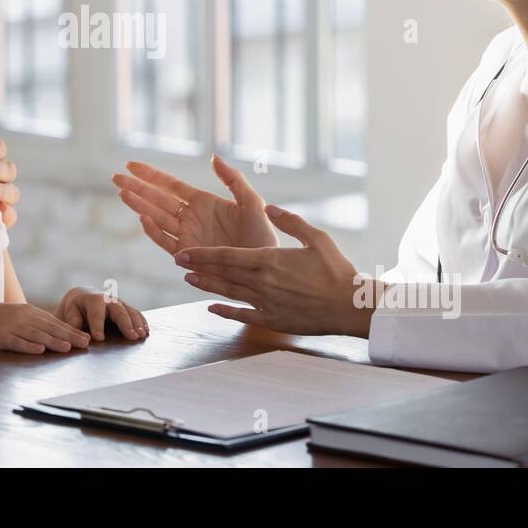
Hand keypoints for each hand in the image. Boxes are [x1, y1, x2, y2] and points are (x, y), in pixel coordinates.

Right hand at [0, 302, 91, 354]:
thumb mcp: (16, 317)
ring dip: (53, 341)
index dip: (72, 329)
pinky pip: (16, 342)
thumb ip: (33, 323)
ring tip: (68, 348)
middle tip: (86, 343)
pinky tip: (39, 351)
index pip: (54, 322)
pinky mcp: (0, 337)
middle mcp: (22, 317)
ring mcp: (11, 326)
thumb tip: (52, 333)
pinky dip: (28, 346)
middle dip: (70, 336)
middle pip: (50, 328)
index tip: (87, 337)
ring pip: (37, 335)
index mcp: (28, 311)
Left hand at [55, 287, 148, 341]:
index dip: (97, 325)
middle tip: (132, 336)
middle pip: (118, 310)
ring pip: (130, 311)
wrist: (83, 297)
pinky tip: (146, 331)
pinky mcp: (125, 308)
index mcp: (92, 300)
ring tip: (142, 335)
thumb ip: (73, 323)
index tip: (99, 338)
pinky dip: (142, 322)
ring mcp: (119, 303)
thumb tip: (79, 336)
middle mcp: (108, 299)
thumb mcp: (70, 314)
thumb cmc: (75, 309)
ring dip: (137, 324)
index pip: (96, 313)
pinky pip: (135, 314)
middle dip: (125, 323)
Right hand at [112, 154, 277, 253]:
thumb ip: (233, 179)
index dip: (151, 175)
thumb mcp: (252, 202)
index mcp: (202, 202)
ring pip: (156, 218)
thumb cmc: (263, 234)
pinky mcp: (188, 255)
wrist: (265, 267)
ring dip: (139, 205)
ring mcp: (187, 236)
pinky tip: (144, 218)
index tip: (131, 165)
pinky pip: (167, 242)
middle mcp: (190, 218)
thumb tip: (213, 157)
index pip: (170, 185)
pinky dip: (155, 231)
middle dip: (136, 188)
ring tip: (122, 192)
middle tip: (116, 177)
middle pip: (157, 200)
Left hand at [177, 204, 379, 337]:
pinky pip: (243, 316)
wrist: (350, 306)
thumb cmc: (337, 270)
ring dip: (206, 287)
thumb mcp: (316, 238)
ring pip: (228, 293)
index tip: (183, 253)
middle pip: (222, 274)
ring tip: (188, 280)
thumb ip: (290, 220)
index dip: (202, 255)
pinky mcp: (273, 320)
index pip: (226, 257)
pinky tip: (211, 308)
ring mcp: (266, 304)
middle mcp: (262, 283)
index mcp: (269, 260)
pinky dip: (225, 312)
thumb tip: (269, 206)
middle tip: (178, 262)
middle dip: (198, 268)